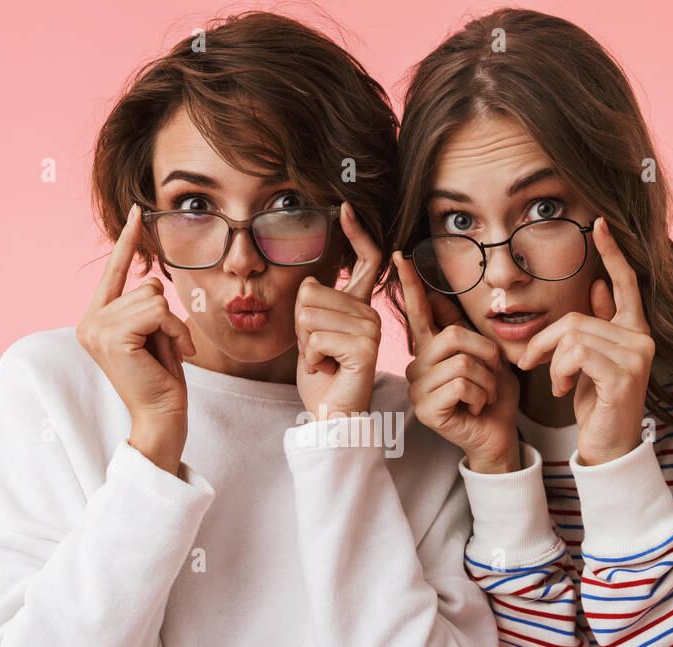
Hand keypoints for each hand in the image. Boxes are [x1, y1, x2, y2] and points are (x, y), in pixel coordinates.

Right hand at [76, 204, 196, 473]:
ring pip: (153, 298)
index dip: (127, 242)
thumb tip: (150, 280)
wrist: (160, 417)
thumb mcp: (157, 334)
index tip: (137, 212)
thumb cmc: (162, 380)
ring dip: (174, 325)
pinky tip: (174, 354)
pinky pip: (158, 311)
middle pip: (144, 286)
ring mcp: (96, 328)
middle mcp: (89, 321)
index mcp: (97, 319)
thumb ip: (149, 306)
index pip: (114, 272)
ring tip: (170, 353)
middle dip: (168, 316)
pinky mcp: (111, 336)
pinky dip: (175, 330)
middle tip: (169, 348)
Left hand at [294, 201, 383, 418]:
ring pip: (310, 315)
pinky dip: (310, 357)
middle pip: (312, 293)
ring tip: (323, 360)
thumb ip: (311, 304)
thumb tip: (311, 283)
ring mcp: (371, 330)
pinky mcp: (366, 348)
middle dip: (301, 325)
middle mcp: (371, 313)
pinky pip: (317, 337)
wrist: (331, 413)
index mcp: (360, 306)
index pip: (366, 260)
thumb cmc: (321, 375)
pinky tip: (326, 369)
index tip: (344, 207)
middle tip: (319, 350)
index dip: (356, 233)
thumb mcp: (308, 333)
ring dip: (305, 343)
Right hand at [396, 251, 520, 472]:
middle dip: (485, 354)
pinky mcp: (426, 408)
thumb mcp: (486, 356)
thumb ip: (464, 329)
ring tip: (483, 396)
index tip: (400, 256)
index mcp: (431, 349)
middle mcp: (417, 365)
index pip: (418, 311)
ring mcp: (418, 388)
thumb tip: (439, 293)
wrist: (499, 434)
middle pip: (453, 336)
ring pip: (461, 362)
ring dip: (486, 380)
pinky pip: (461, 384)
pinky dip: (480, 395)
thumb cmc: (493, 397)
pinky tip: (475, 408)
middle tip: (490, 376)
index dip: (410, 284)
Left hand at [516, 216, 654, 466]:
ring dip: (550, 362)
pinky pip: (575, 355)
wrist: (606, 447)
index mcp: (634, 331)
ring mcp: (636, 357)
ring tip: (553, 382)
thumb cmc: (595, 405)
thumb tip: (597, 284)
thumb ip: (596, 324)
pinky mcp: (624, 376)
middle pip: (576, 318)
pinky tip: (560, 390)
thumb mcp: (589, 361)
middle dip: (544, 340)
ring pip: (573, 336)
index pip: (625, 282)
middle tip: (530, 361)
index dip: (612, 252)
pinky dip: (558, 372)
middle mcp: (641, 339)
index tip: (598, 223)